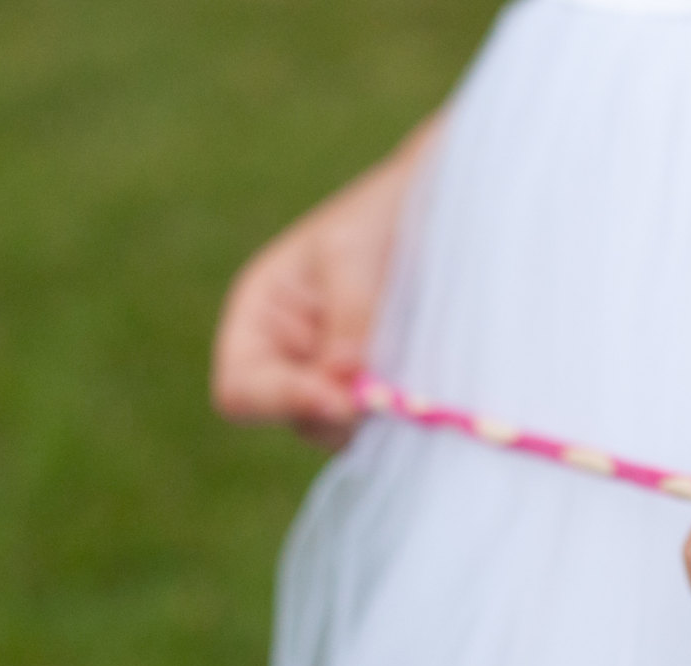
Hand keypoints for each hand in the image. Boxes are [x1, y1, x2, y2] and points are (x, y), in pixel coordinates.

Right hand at [211, 119, 440, 448]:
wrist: (448, 209)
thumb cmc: (382, 214)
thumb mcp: (351, 254)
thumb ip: (347, 319)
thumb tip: (346, 385)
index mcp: (261, 321)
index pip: (241, 391)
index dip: (282, 402)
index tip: (341, 398)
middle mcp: (295, 362)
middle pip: (302, 422)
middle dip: (346, 413)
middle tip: (396, 392)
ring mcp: (344, 383)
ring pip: (351, 431)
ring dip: (383, 416)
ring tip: (421, 371)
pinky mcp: (389, 393)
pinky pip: (391, 423)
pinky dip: (410, 414)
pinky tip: (437, 383)